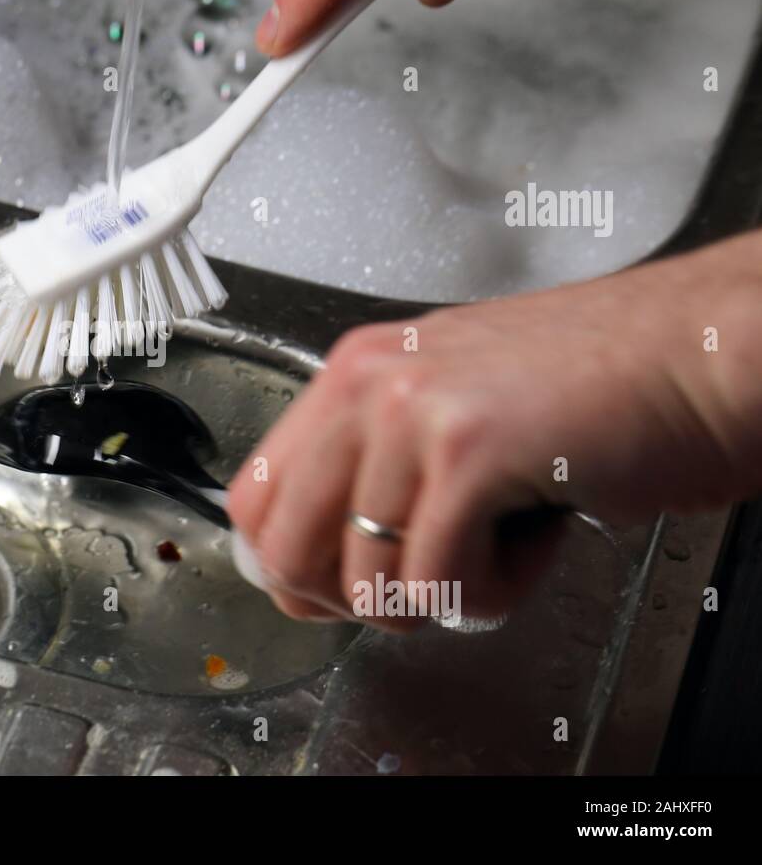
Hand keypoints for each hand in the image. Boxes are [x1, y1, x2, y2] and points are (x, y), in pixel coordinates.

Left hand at [228, 229, 761, 628]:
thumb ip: (376, 471)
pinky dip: (494, 592)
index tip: (337, 590)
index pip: (252, 498)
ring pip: (370, 584)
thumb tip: (310, 560)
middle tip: (428, 580)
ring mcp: (413, 411)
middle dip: (358, 601)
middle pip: (286, 553)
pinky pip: (438, 583)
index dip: (287, 569)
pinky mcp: (470, 450)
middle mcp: (369, 383)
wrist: (701, 353)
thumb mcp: (452, 412)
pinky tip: (534, 537)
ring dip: (448, 593)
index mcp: (355, 373)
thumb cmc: (595, 387)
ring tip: (505, 537)